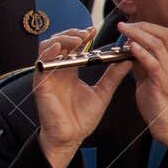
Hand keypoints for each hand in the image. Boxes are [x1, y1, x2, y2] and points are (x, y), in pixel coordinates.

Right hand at [31, 28, 127, 167]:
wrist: (72, 137)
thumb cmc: (83, 119)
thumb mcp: (102, 92)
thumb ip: (113, 76)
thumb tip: (127, 60)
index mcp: (70, 71)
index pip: (73, 46)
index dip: (82, 35)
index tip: (94, 30)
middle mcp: (57, 70)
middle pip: (60, 42)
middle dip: (72, 33)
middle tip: (87, 33)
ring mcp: (48, 75)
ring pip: (48, 47)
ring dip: (62, 39)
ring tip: (77, 39)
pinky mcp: (41, 83)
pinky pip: (40, 63)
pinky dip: (49, 52)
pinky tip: (60, 47)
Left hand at [118, 22, 167, 154]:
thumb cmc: (160, 102)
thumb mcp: (150, 77)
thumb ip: (143, 63)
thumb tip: (130, 49)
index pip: (165, 34)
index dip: (147, 26)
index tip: (130, 25)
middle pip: (163, 34)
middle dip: (142, 26)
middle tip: (123, 25)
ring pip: (158, 45)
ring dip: (138, 35)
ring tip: (124, 31)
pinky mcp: (163, 83)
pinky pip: (153, 63)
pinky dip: (142, 53)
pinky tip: (130, 47)